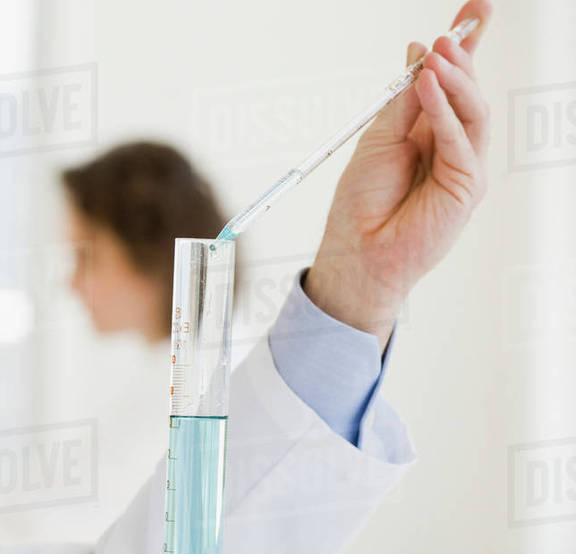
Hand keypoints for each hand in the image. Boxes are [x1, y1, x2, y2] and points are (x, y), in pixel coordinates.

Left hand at [305, 0, 491, 350]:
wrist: (356, 254)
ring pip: (471, 111)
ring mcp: (463, 166)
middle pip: (467, 91)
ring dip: (454, 79)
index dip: (464, 47)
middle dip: (464, 56)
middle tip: (453, 30)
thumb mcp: (376, 139)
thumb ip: (401, 100)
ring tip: (437, 54)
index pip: (451, 83)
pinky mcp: (467, 186)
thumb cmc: (361, 205)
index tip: (472, 11)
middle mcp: (451, 146)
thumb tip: (418, 54)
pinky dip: (445, 111)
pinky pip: (461, 140)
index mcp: (428, 132)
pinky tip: (429, 86)